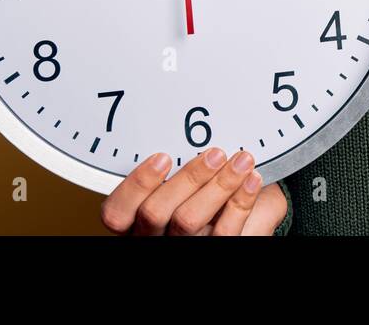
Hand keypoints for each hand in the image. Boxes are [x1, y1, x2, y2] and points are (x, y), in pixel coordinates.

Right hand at [100, 147, 287, 235]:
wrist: (249, 219)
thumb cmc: (211, 194)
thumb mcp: (188, 179)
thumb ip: (180, 161)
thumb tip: (192, 119)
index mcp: (140, 219)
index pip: (116, 213)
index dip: (136, 185)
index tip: (163, 157)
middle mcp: (157, 236)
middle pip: (154, 213)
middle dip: (186, 178)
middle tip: (214, 153)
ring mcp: (186, 245)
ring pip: (188, 221)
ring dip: (218, 185)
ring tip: (241, 161)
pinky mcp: (218, 249)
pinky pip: (224, 232)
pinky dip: (241, 201)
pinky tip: (252, 180)